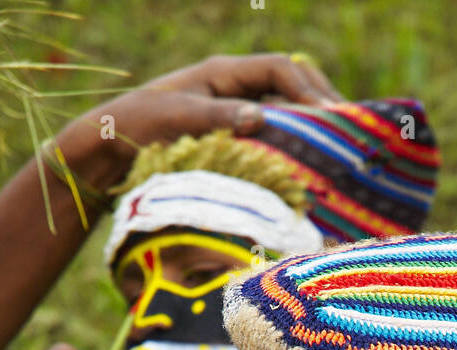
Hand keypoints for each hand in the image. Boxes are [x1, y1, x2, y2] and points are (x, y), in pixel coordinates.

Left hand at [62, 53, 341, 184]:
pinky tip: (305, 173)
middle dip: (321, 107)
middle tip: (349, 136)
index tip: (332, 117)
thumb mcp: (178, 118)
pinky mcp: (231, 142)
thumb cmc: (137, 127)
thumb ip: (218, 117)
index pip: (280, 69)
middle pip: (291, 89)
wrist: (106, 151)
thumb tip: (261, 118)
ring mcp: (233, 115)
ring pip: (285, 115)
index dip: (310, 89)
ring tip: (336, 156)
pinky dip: (292, 152)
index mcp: (223, 73)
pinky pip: (272, 140)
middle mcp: (232, 90)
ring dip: (310, 132)